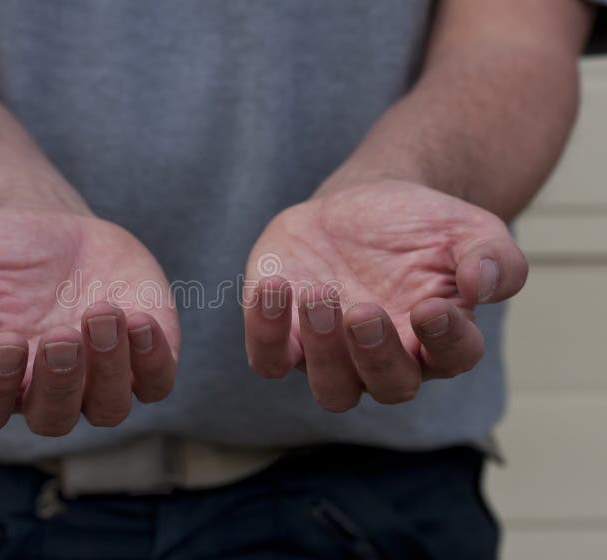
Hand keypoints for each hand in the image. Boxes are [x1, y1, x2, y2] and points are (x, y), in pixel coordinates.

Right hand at [0, 208, 179, 436]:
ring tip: (101, 313)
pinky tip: (141, 320)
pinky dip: (154, 361)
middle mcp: (46, 388)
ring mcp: (98, 376)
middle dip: (59, 382)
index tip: (5, 342)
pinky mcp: (142, 355)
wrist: (47, 230)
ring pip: (109, 407)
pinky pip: (156, 382)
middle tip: (60, 335)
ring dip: (109, 370)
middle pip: (53, 418)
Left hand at [243, 181, 526, 410]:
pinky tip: (272, 286)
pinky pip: (270, 359)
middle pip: (388, 387)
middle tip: (363, 312)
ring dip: (324, 351)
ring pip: (331, 387)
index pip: (454, 358)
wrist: (360, 206)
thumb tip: (483, 285)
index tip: (432, 309)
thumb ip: (493, 256)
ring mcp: (333, 355)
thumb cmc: (419, 227)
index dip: (446, 341)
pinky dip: (266, 332)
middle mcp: (386, 359)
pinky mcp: (285, 338)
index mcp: (439, 338)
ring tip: (319, 295)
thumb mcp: (468, 229)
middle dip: (375, 355)